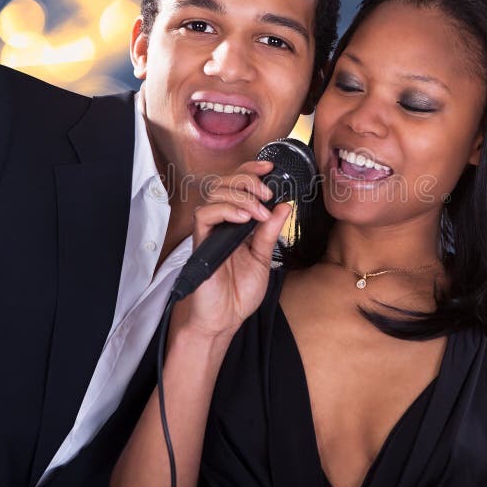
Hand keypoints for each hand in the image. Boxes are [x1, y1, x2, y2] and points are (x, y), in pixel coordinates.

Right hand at [173, 160, 291, 339]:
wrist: (225, 318)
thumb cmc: (239, 291)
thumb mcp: (264, 257)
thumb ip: (270, 232)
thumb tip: (284, 206)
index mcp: (236, 222)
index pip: (238, 185)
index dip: (251, 170)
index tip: (270, 167)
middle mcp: (221, 222)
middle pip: (225, 182)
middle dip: (248, 180)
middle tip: (267, 194)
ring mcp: (209, 231)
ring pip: (215, 194)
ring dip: (241, 196)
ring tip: (259, 211)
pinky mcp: (201, 242)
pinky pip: (205, 215)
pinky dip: (226, 210)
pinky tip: (243, 218)